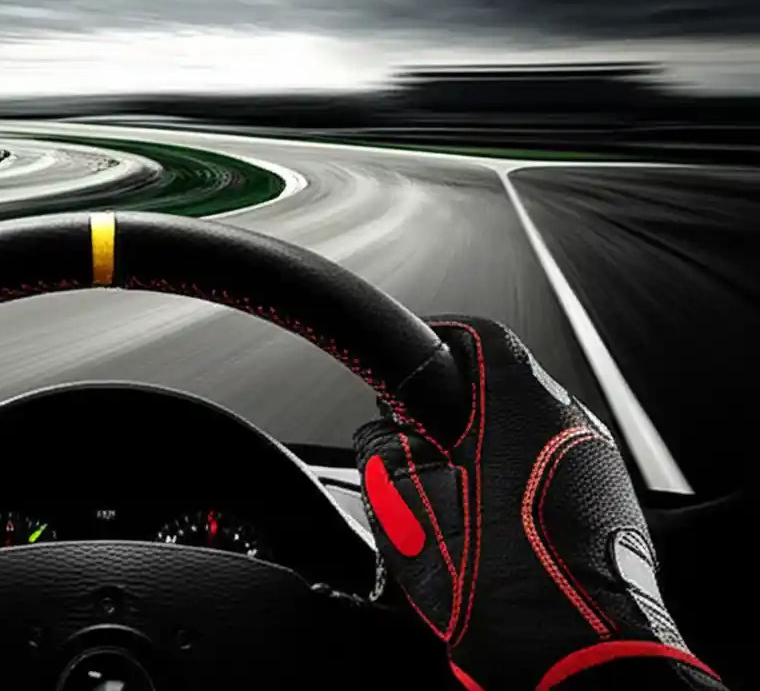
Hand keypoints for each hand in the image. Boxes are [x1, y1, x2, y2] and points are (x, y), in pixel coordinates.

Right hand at [355, 316, 722, 689]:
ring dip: (488, 444)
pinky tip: (492, 521)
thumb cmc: (501, 589)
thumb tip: (382, 432)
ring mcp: (597, 459)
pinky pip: (551, 463)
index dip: (429, 348)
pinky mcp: (609, 496)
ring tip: (455, 497)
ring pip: (528, 424)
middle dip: (453, 410)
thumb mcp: (406, 511)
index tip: (405, 374)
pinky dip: (517, 476)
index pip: (473, 338)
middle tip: (417, 448)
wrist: (573, 655)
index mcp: (520, 409)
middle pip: (501, 382)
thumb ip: (385, 450)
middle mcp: (568, 422)